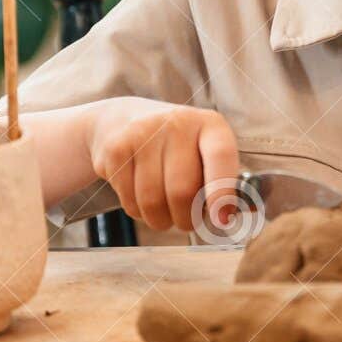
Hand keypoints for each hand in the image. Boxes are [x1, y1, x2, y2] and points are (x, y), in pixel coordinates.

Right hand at [86, 99, 238, 231]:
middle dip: (186, 219)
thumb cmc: (176, 148)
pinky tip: (140, 197)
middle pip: (182, 191)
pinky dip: (138, 212)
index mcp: (210, 124)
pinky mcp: (116, 149)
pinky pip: (130, 202)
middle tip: (186, 221)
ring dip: (160, 220)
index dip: (222, 192)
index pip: (221, 156)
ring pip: (152, 202)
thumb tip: (225, 218)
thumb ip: (219, 181)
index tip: (221, 220)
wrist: (122, 120)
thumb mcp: (203, 152)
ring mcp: (143, 133)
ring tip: (163, 212)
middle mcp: (178, 123)